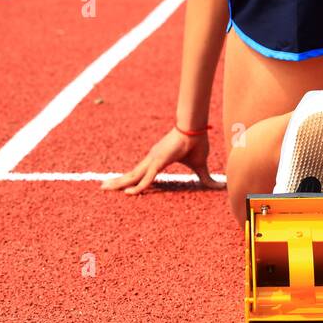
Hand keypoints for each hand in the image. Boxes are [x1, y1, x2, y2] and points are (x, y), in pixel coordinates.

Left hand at [101, 127, 223, 194]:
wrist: (197, 129)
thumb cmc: (197, 143)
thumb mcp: (200, 166)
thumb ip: (205, 178)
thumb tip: (219, 186)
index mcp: (158, 160)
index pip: (142, 173)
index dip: (132, 180)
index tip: (123, 186)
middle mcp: (151, 159)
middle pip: (131, 174)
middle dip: (117, 181)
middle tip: (103, 187)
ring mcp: (153, 160)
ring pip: (133, 176)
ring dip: (119, 183)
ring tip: (103, 188)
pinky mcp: (159, 161)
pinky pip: (147, 177)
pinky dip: (139, 186)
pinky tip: (130, 193)